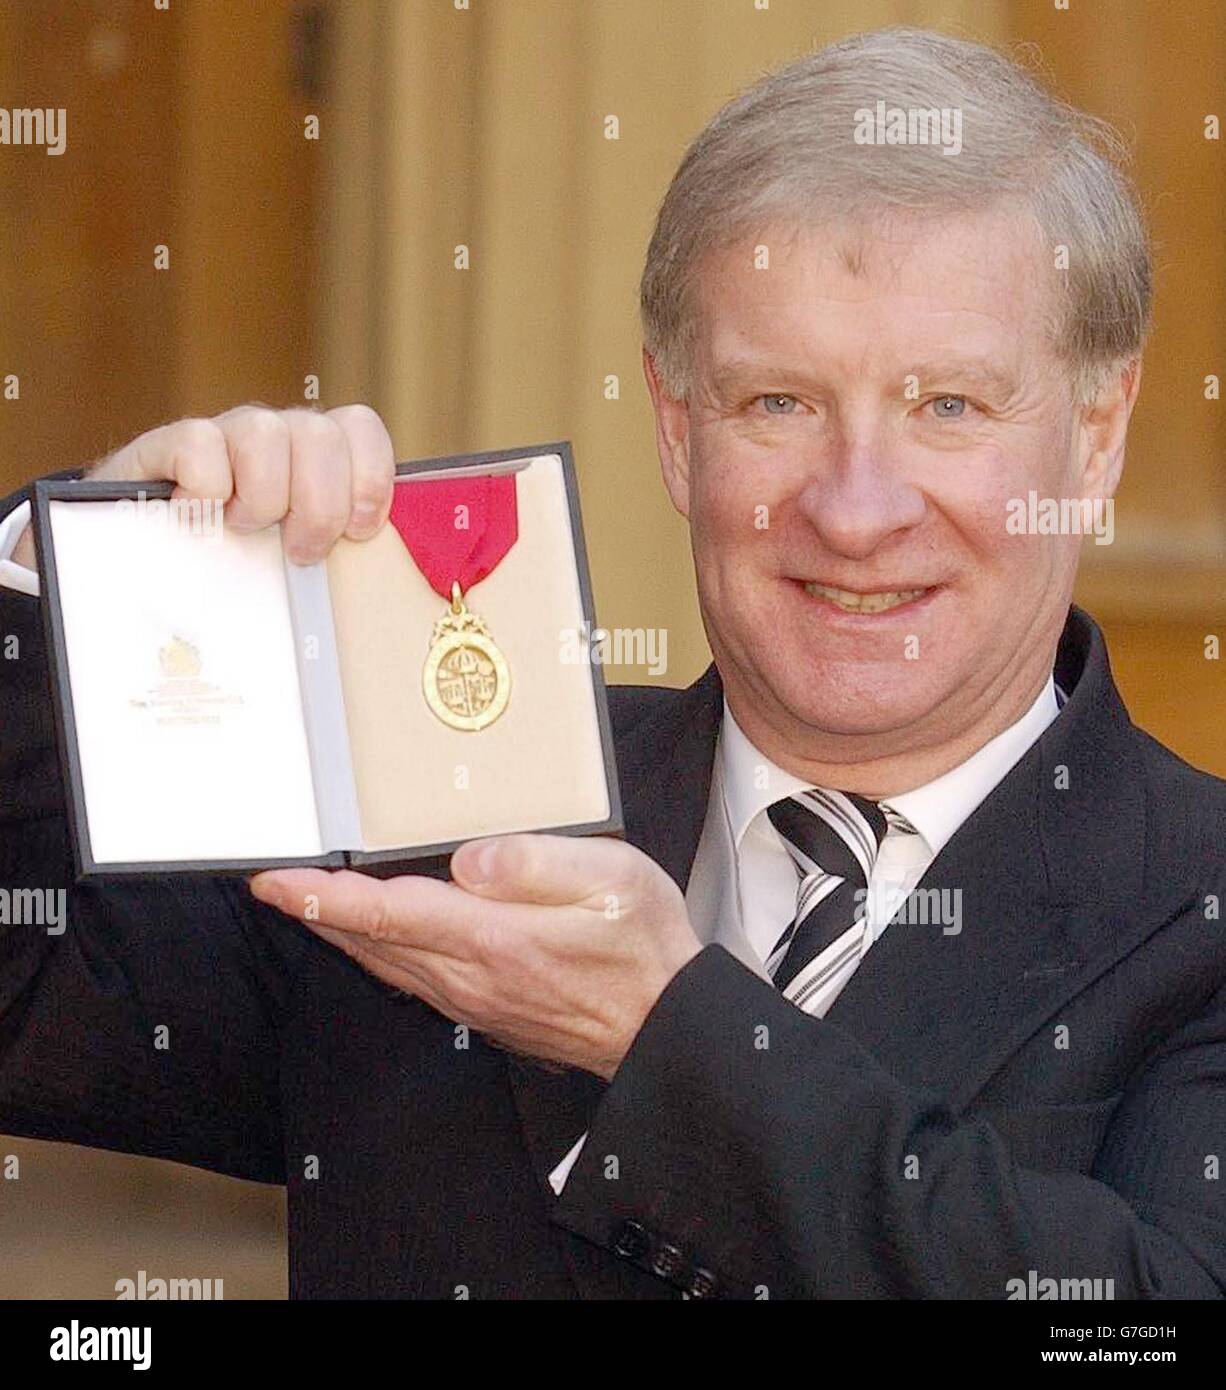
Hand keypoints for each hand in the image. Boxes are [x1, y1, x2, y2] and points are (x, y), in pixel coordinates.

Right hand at [11, 403, 395, 568]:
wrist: (144, 578)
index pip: (358, 427)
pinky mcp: (167, 447)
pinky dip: (205, 485)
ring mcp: (221, 438)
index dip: (369, 476)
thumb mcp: (299, 570)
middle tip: (301, 552)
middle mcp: (273, 438)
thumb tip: (387, 615)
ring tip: (243, 531)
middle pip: (320, 433)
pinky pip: (200, 442)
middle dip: (320, 504)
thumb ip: (340, 567)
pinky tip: (198, 515)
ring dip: (263, 494)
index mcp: (314, 459)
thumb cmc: (239, 579)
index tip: (358, 531)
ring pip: (263, 430)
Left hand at [250, 834, 702, 1080]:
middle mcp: (471, 977)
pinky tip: (372, 940)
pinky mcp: (484, 1010)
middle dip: (316, 911)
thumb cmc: (644, 949)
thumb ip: (535, 863)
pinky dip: (378, 954)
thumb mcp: (612, 881)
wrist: (666, 1029)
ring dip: (341, 934)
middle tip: (272, 882)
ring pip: (387, 964)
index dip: (324, 897)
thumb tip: (468, 859)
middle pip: (372, 942)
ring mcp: (474, 1000)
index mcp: (493, 939)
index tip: (276, 881)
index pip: (387, 913)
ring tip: (307, 903)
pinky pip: (413, 979)